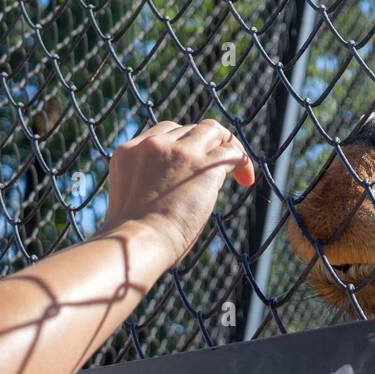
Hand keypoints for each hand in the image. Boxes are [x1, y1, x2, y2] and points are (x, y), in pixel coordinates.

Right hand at [100, 120, 255, 265]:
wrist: (138, 244)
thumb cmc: (132, 238)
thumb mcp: (131, 198)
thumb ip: (148, 181)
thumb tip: (173, 190)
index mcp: (129, 152)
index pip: (164, 132)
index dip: (184, 144)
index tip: (192, 165)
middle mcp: (152, 144)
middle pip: (190, 129)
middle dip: (206, 145)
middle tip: (217, 168)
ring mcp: (178, 151)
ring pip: (213, 131)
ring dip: (227, 145)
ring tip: (237, 170)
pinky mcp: (202, 164)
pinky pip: (232, 151)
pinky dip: (243, 162)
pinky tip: (245, 180)